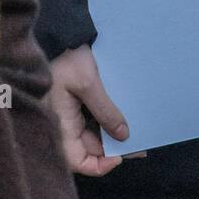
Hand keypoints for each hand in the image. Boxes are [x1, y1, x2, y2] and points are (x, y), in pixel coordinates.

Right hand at [49, 44, 128, 176]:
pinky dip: (107, 121)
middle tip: (140, 145)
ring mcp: (68, 115)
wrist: (58, 33)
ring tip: (138, 132)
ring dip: (112, 135)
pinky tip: (124, 118)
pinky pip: (91, 120)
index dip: (100, 165)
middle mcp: (62, 125)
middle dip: (113, 149)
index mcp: (59, 125)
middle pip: (88, 149)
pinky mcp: (74, 103)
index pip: (78, 161)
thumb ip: (105, 111)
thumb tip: (123, 136)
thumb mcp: (88, 83)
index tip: (121, 156)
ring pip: (92, 135)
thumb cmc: (66, 58)